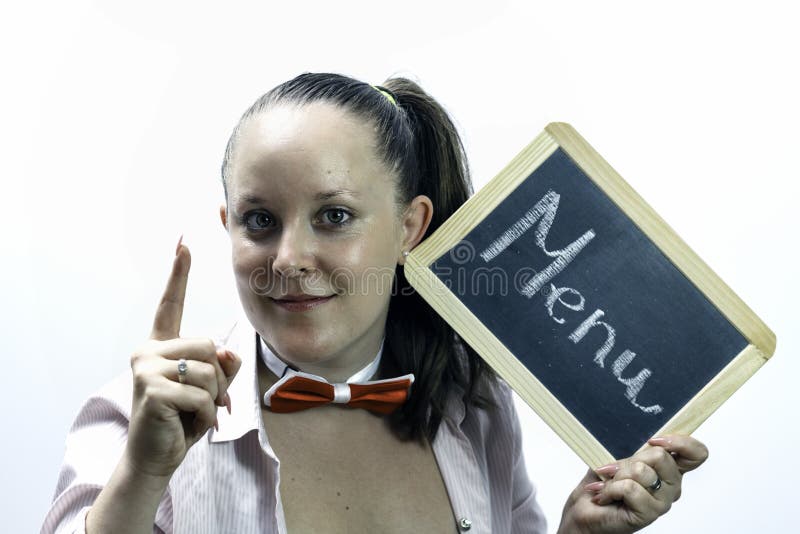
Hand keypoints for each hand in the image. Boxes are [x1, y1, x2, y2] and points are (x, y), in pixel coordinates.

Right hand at [124, 238, 242, 478]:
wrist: (155, 457)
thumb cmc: (181, 419)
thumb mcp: (209, 388)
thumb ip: (222, 365)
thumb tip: (227, 352)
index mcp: (161, 346)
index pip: (170, 304)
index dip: (178, 273)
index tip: (183, 243)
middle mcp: (148, 351)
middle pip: (208, 344)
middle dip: (218, 377)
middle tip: (206, 401)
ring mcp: (146, 368)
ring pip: (208, 369)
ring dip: (213, 398)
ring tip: (194, 413)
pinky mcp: (152, 389)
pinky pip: (202, 393)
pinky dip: (206, 414)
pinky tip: (188, 423)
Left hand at [558, 435, 708, 533]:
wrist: (584, 509)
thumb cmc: (602, 482)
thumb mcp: (618, 456)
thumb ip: (636, 448)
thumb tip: (648, 439)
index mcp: (668, 468)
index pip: (696, 453)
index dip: (681, 442)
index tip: (654, 440)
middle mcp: (671, 486)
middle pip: (661, 456)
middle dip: (629, 459)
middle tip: (614, 470)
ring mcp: (662, 502)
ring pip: (641, 471)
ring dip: (615, 475)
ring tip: (607, 484)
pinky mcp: (649, 514)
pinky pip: (629, 488)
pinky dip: (609, 488)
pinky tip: (604, 496)